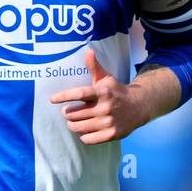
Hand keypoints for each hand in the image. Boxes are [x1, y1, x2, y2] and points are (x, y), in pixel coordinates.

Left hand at [49, 48, 179, 143]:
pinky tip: (85, 130)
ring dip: (72, 125)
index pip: (79, 94)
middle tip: (68, 112)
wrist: (139, 106)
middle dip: (67, 113)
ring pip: (78, 127)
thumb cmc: (117, 92)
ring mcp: (108, 122)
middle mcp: (105, 107)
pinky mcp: (111, 134)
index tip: (52, 99)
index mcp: (102, 92)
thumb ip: (95, 67)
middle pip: (74, 114)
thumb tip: (88, 51)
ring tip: (74, 121)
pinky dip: (83, 135)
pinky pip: (87, 139)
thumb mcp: (107, 78)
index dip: (64, 96)